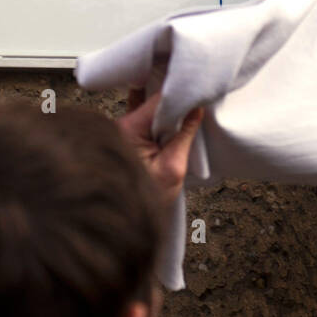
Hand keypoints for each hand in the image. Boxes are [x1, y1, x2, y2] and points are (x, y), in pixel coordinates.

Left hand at [115, 89, 203, 203]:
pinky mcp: (125, 136)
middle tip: (194, 104)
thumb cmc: (145, 198)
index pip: (157, 100)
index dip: (178, 95)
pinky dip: (157, 118)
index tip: (196, 96)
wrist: (124, 221)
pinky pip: (144, 119)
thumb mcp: (173, 167)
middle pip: (151, 102)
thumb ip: (184, 135)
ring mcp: (120, 130)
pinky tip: (171, 117)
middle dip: (173, 104)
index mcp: (127, 130)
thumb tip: (197, 109)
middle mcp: (119, 125)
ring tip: (186, 113)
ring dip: (166, 113)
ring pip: (148, 109)